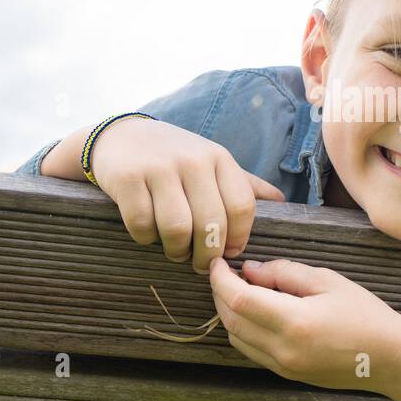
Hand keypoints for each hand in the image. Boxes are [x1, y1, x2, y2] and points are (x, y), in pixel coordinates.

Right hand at [90, 116, 284, 272]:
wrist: (120, 137)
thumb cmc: (174, 157)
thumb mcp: (211, 162)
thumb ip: (243, 184)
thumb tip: (280, 203)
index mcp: (219, 158)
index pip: (242, 207)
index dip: (239, 239)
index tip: (229, 254)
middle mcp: (192, 160)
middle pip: (212, 224)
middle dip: (207, 254)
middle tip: (200, 263)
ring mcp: (159, 167)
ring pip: (178, 229)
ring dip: (176, 251)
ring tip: (175, 251)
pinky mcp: (127, 178)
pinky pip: (142, 225)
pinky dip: (145, 239)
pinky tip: (147, 234)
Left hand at [208, 257, 400, 391]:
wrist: (389, 358)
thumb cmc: (365, 314)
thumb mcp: (328, 281)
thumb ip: (285, 273)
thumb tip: (250, 270)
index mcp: (295, 322)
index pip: (239, 299)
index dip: (221, 279)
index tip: (217, 262)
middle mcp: (283, 349)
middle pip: (230, 320)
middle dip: (221, 294)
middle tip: (225, 272)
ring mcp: (283, 366)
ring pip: (236, 338)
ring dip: (229, 313)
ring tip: (242, 290)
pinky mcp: (286, 374)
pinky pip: (251, 350)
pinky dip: (244, 329)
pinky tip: (257, 312)